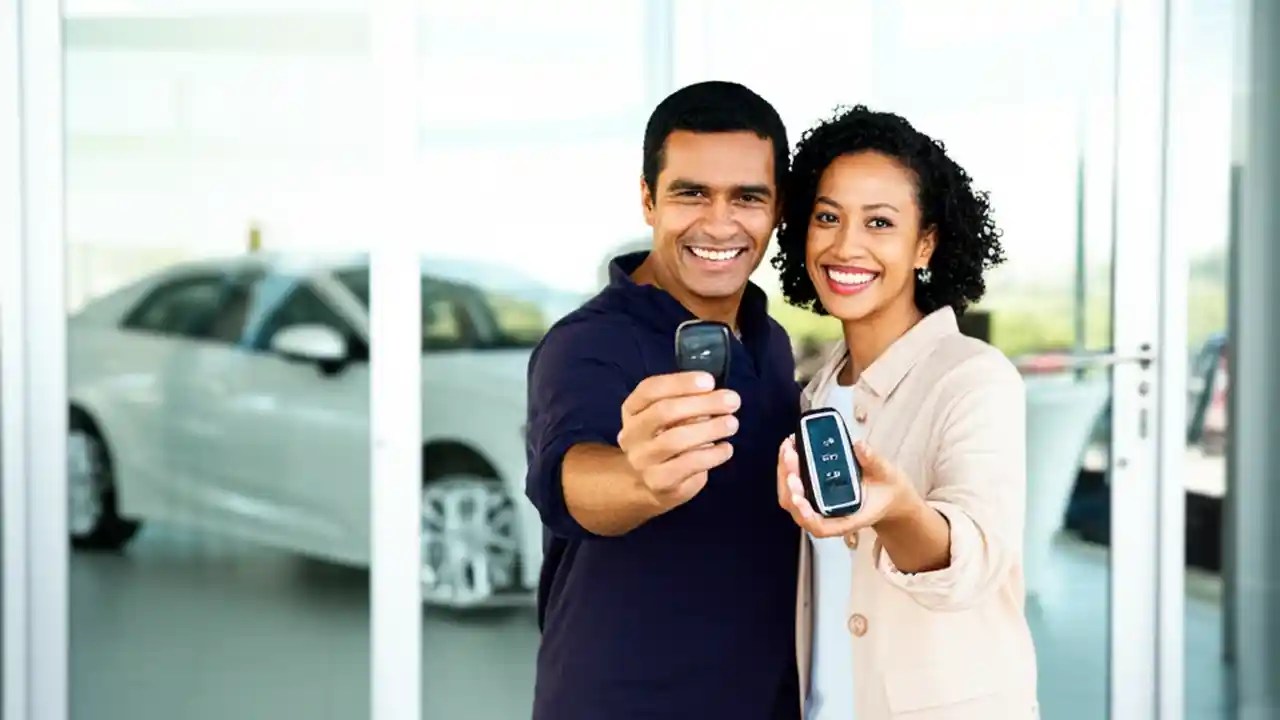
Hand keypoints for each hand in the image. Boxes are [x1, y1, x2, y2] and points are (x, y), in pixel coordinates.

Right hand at [617, 371, 739, 510]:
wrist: (648, 484)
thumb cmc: (666, 440)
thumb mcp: (670, 418)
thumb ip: (687, 404)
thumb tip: (718, 398)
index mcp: (632, 409)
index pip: (650, 389)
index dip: (680, 382)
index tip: (710, 381)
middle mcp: (631, 434)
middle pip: (664, 412)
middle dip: (703, 403)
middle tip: (732, 400)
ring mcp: (642, 460)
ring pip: (675, 440)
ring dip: (710, 429)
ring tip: (732, 423)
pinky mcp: (658, 482)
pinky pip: (688, 465)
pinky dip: (712, 454)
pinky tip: (726, 448)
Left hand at [776, 435, 916, 538]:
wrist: (887, 495)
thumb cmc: (885, 491)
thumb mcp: (887, 475)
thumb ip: (874, 462)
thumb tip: (859, 446)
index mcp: (845, 520)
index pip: (818, 525)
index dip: (804, 513)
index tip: (797, 496)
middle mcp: (825, 516)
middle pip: (796, 507)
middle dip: (788, 482)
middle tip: (790, 455)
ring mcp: (815, 505)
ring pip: (790, 496)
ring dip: (784, 471)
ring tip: (788, 446)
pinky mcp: (812, 493)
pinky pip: (794, 485)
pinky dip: (789, 467)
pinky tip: (791, 447)